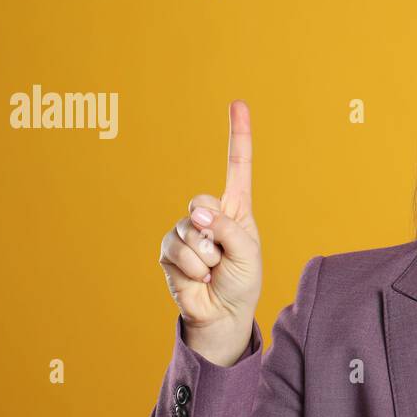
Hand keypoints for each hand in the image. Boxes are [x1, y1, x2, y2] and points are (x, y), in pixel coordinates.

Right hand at [158, 100, 262, 362]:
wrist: (222, 314)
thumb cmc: (242, 282)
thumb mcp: (247, 252)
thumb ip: (226, 228)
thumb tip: (197, 211)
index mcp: (236, 209)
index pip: (237, 166)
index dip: (238, 135)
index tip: (238, 103)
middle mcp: (210, 214)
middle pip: (202, 201)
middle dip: (213, 232)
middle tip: (222, 257)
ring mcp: (186, 231)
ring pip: (188, 230)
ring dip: (205, 258)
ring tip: (212, 271)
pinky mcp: (168, 250)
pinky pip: (176, 251)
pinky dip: (192, 269)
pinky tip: (199, 279)